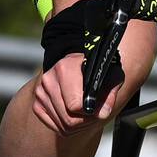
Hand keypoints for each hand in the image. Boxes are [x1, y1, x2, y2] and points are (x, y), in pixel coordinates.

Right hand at [32, 0, 123, 134]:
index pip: (77, 108)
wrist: (82, 35)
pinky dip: (64, 118)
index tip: (102, 109)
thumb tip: (100, 112)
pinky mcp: (38, 95)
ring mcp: (42, 86)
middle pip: (68, 119)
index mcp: (68, 68)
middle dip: (86, 118)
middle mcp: (50, 77)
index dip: (93, 112)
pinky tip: (76, 105)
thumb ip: (110, 90)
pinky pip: (51, 119)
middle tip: (98, 107)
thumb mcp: (117, 66)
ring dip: (76, 118)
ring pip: (59, 121)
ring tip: (89, 103)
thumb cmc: (106, 49)